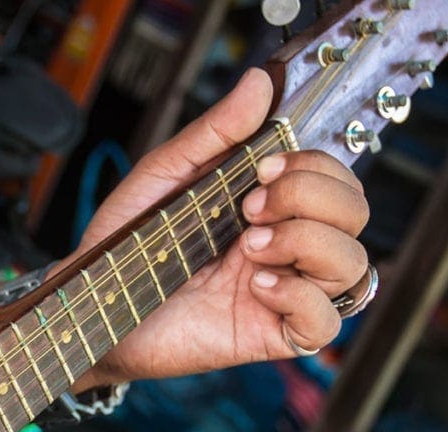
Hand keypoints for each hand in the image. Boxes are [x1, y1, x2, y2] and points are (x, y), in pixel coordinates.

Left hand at [74, 68, 369, 384]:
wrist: (92, 303)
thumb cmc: (127, 243)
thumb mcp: (166, 175)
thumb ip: (215, 132)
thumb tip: (259, 82)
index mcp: (268, 206)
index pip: (335, 177)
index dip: (315, 167)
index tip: (264, 168)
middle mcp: (284, 247)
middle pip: (354, 214)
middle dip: (312, 199)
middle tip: (250, 208)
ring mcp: (282, 291)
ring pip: (354, 266)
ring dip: (308, 244)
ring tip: (249, 248)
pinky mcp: (270, 334)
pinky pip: (326, 322)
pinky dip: (302, 297)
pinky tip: (257, 287)